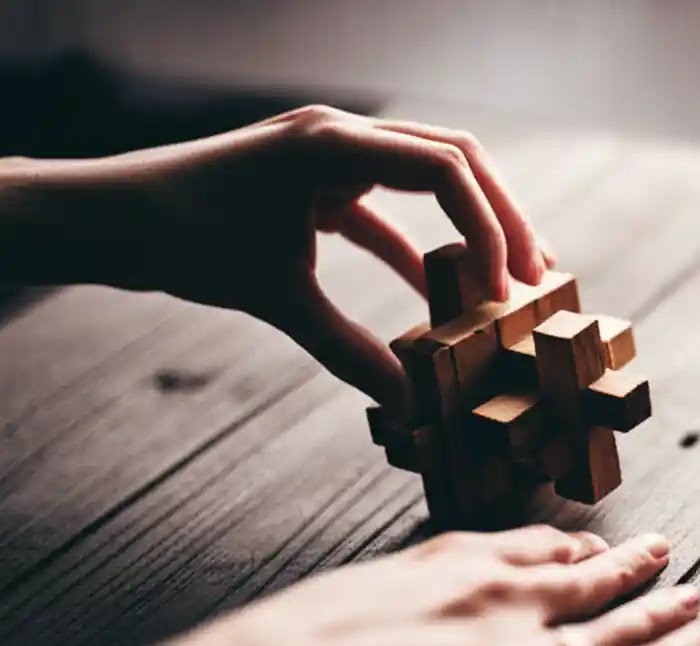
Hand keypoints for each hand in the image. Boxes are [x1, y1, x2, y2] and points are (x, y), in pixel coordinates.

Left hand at [0, 105, 551, 416]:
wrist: (112, 219)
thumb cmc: (183, 240)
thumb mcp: (275, 298)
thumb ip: (348, 350)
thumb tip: (409, 406)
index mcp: (334, 145)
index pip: (445, 170)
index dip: (487, 229)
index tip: (502, 291)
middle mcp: (342, 137)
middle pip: (456, 158)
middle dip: (502, 217)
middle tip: (539, 275)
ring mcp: (332, 155)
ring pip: (428, 178)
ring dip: (469, 225)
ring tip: (510, 278)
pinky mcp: (319, 182)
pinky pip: (387, 208)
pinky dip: (417, 247)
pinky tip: (443, 292)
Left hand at [49, 526, 699, 645]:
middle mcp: (503, 631)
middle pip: (605, 607)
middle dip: (656, 594)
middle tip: (691, 580)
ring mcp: (459, 587)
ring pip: (561, 565)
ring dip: (610, 560)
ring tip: (645, 547)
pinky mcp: (414, 564)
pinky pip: (502, 541)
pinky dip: (543, 539)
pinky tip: (555, 537)